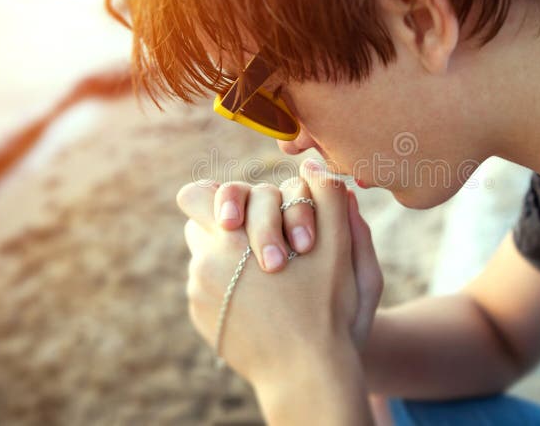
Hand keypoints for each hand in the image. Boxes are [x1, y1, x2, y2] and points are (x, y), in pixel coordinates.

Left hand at [176, 158, 382, 384]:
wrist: (307, 375)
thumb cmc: (330, 309)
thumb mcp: (343, 248)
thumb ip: (328, 198)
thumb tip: (312, 165)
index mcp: (233, 237)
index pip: (196, 195)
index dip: (224, 198)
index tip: (248, 218)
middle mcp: (205, 262)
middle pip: (201, 222)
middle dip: (231, 224)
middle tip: (263, 242)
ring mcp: (200, 293)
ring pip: (205, 254)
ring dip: (231, 255)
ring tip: (268, 274)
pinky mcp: (201, 317)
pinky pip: (206, 286)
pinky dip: (230, 287)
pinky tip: (263, 304)